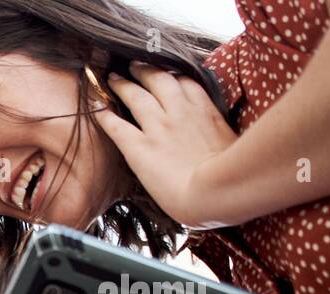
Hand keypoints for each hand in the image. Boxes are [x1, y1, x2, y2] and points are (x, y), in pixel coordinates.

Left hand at [95, 62, 240, 228]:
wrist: (215, 192)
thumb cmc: (230, 176)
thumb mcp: (233, 144)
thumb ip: (220, 133)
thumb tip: (221, 139)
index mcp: (205, 111)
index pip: (185, 82)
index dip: (172, 75)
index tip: (164, 72)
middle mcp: (179, 112)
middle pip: (159, 80)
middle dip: (145, 70)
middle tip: (132, 65)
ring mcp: (158, 128)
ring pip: (136, 96)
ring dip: (122, 85)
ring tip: (112, 78)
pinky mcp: (139, 147)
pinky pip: (116, 126)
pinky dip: (104, 114)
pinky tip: (95, 107)